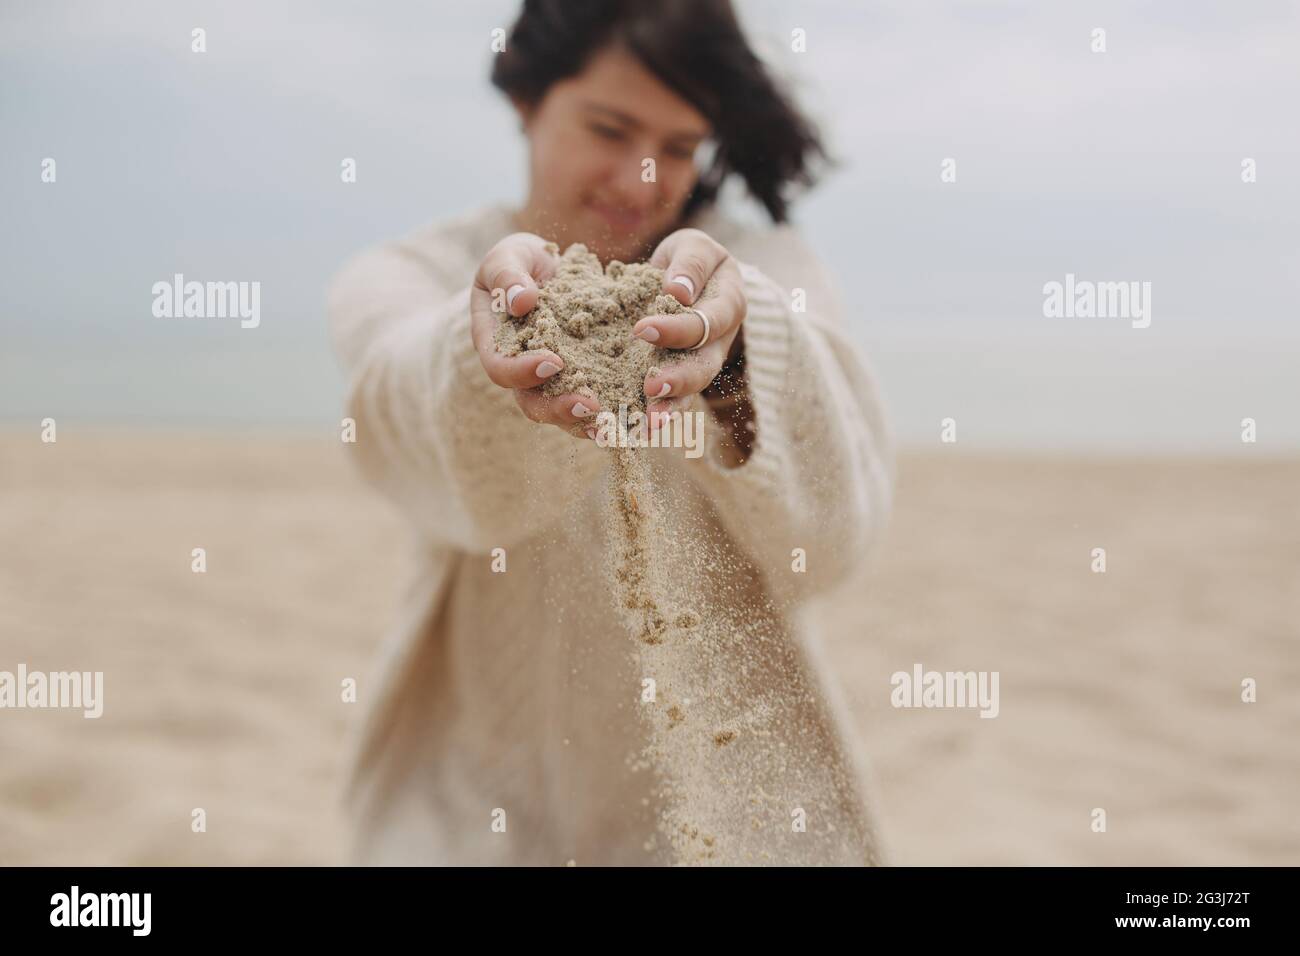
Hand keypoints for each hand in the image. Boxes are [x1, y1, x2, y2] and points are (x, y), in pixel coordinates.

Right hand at [469, 233, 603, 436]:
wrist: (552, 271)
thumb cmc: (522, 263)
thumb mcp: (508, 257)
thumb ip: (507, 274)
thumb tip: (521, 300)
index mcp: (498, 346)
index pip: (502, 368)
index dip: (524, 371)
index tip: (553, 361)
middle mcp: (524, 374)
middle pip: (533, 403)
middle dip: (560, 407)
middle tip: (589, 405)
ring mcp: (554, 382)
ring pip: (565, 413)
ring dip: (589, 422)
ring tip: (613, 426)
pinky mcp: (585, 380)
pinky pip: (597, 403)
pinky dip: (614, 412)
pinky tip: (637, 418)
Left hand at [632, 228, 747, 429]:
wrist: (687, 281)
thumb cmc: (689, 261)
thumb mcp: (694, 247)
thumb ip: (690, 264)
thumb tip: (678, 291)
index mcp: (728, 305)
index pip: (708, 321)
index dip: (679, 328)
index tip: (642, 328)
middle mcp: (718, 342)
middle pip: (705, 365)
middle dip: (679, 378)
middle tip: (651, 386)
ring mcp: (701, 364)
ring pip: (691, 391)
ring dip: (670, 407)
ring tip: (649, 423)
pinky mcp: (679, 378)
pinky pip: (671, 401)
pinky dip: (655, 415)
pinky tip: (636, 429)